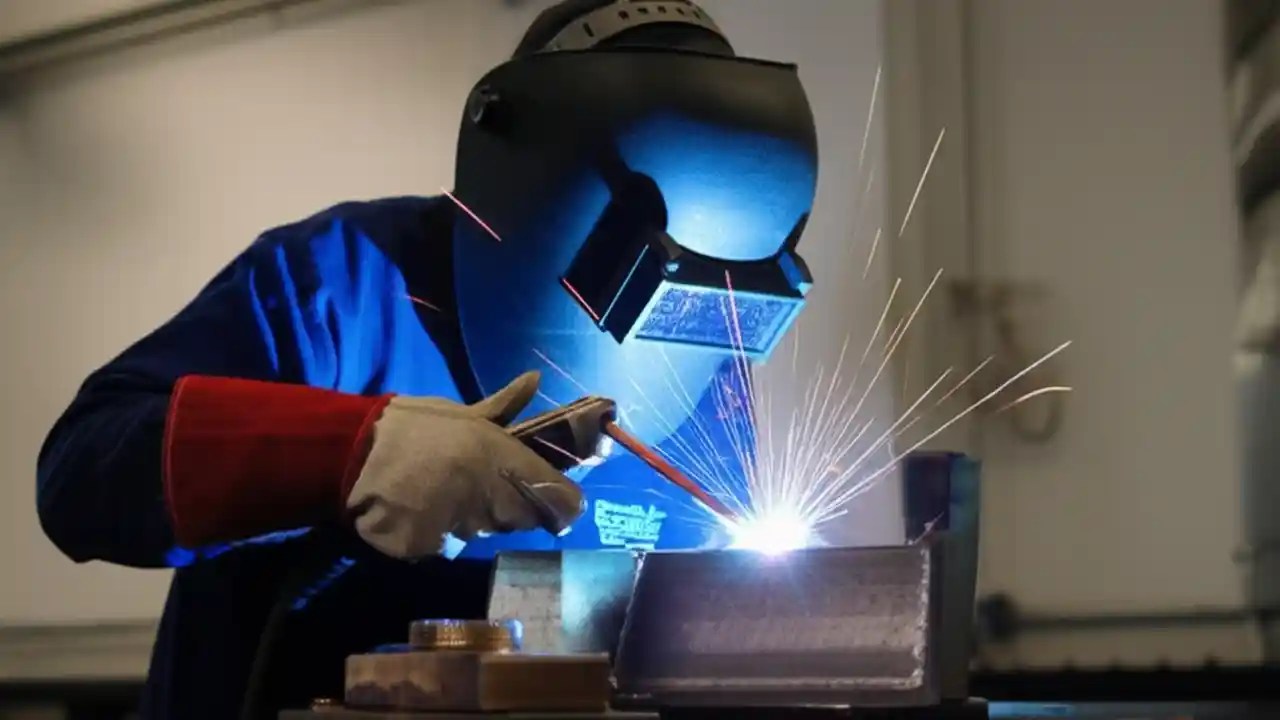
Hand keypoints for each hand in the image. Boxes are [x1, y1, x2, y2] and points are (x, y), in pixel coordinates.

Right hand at [345, 371, 584, 560]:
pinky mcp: (431, 550)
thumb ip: (505, 406)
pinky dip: (436, 533)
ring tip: (442, 492)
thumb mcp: (463, 413)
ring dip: (472, 517)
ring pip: (483, 532)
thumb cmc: (413, 427)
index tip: (555, 496)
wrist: (353, 452)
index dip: (561, 501)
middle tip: (480, 484)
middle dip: (510, 506)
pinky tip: (419, 510)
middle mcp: (492, 501)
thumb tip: (534, 378)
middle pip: (521, 519)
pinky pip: (445, 546)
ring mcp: (462, 530)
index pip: (564, 503)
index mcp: (508, 463)